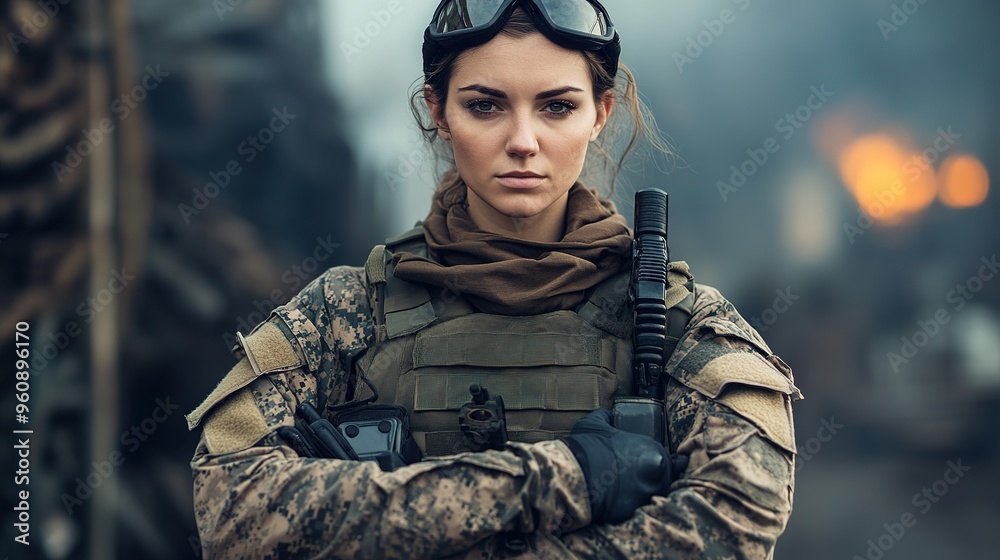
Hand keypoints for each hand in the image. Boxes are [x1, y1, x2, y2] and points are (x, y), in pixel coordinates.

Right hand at [562, 409, 675, 524]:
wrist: (574, 474)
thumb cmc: (586, 447)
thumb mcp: (594, 424)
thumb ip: (605, 417)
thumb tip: (607, 415)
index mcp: (653, 450)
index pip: (662, 458)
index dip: (651, 463)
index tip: (639, 466)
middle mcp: (657, 472)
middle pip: (662, 478)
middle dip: (649, 479)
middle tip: (632, 480)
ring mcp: (648, 493)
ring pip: (652, 495)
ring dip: (641, 493)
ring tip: (624, 491)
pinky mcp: (636, 510)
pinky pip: (638, 509)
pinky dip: (630, 506)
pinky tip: (616, 501)